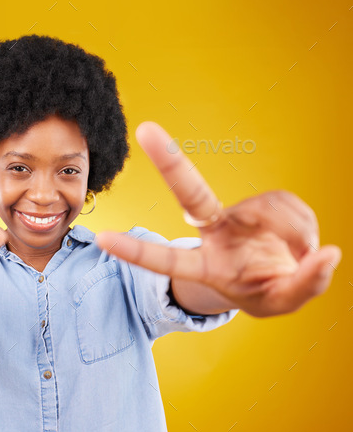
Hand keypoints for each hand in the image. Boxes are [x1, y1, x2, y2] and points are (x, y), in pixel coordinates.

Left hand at [95, 122, 341, 316]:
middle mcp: (215, 232)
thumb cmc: (265, 290)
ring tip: (297, 255)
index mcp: (207, 264)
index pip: (168, 259)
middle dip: (170, 161)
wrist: (280, 274)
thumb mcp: (280, 302)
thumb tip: (327, 254)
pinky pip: (288, 204)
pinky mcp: (262, 202)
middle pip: (191, 193)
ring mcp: (237, 214)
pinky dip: (302, 224)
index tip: (104, 238)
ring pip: (269, 208)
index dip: (138, 251)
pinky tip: (297, 239)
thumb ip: (305, 285)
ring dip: (294, 233)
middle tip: (146, 130)